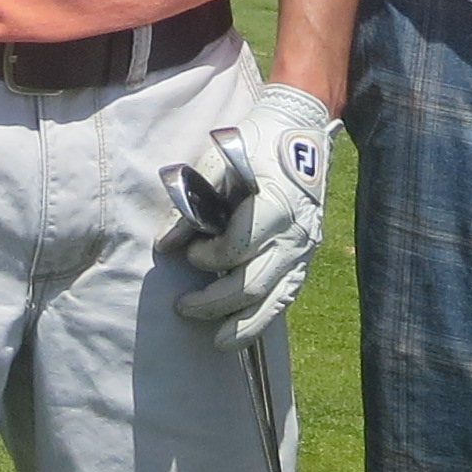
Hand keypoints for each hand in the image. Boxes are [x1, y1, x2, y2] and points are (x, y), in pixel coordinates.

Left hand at [170, 83, 332, 348]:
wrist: (300, 131)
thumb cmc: (255, 143)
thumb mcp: (218, 163)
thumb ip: (192, 204)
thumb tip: (165, 245)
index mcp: (274, 207)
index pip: (238, 247)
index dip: (208, 256)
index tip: (189, 253)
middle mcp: (295, 235)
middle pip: (253, 284)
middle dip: (215, 302)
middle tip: (183, 308)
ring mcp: (305, 249)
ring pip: (275, 300)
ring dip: (243, 324)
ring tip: (215, 340)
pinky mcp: (306, 256)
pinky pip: (286, 295)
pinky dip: (264, 316)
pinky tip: (243, 329)